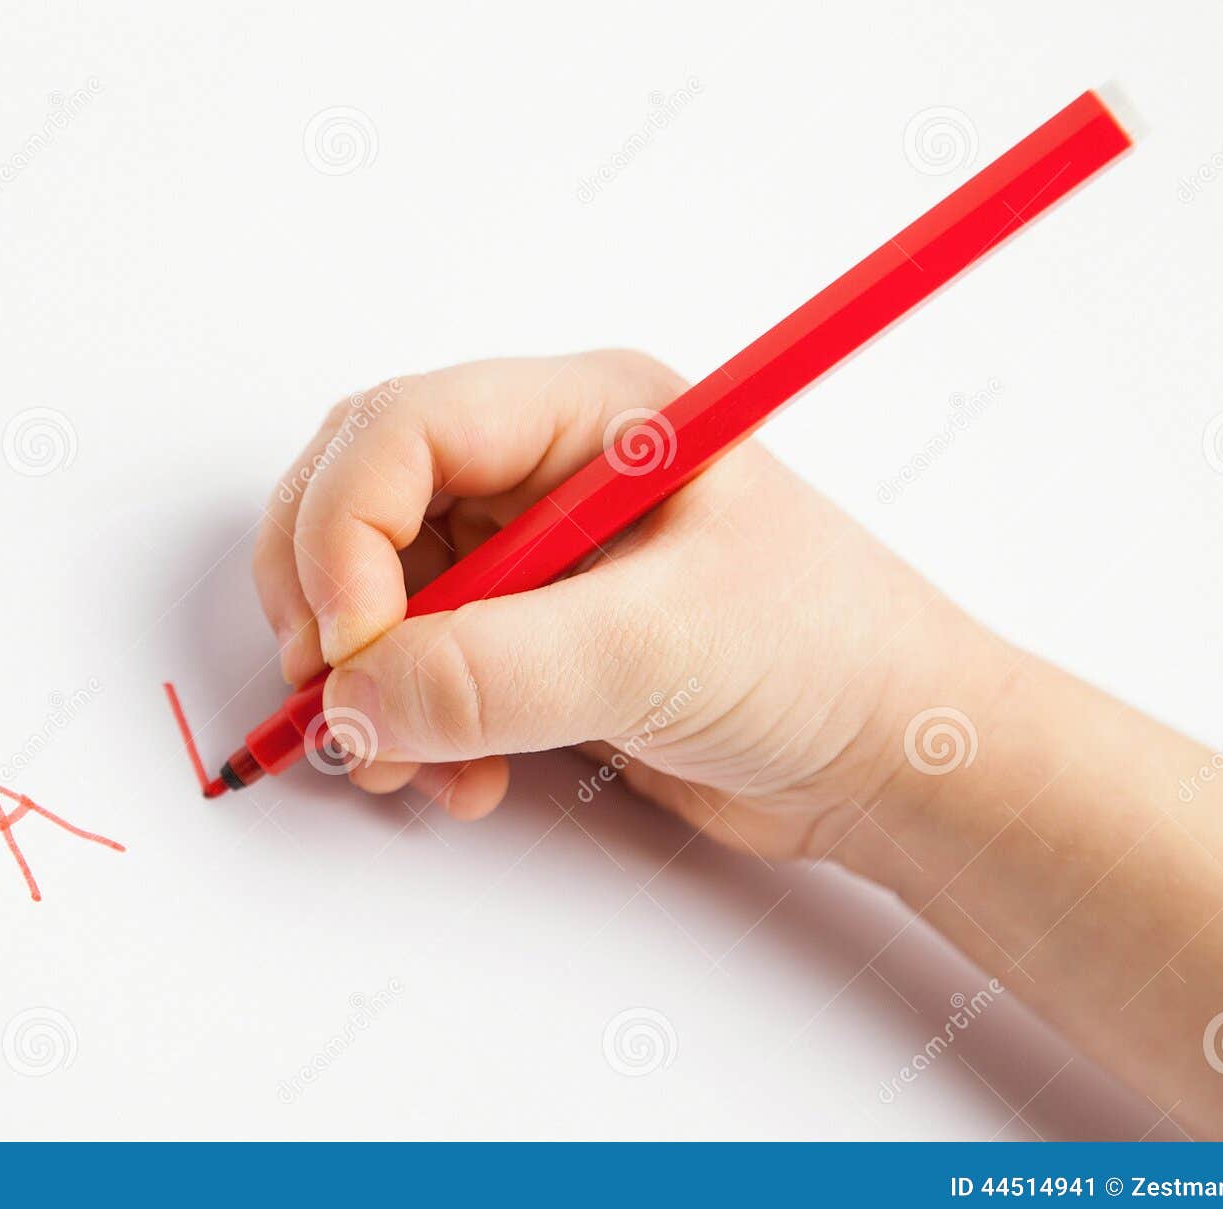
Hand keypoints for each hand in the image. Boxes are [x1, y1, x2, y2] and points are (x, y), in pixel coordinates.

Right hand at [252, 350, 987, 856]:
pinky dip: (409, 730)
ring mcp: (533, 560)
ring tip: (408, 764)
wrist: (891, 764)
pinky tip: (459, 780)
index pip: (401, 428)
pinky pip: (418, 670)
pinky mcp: (533, 642)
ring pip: (377, 595)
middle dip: (330, 601)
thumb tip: (351, 701)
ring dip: (368, 686)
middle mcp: (546, 472)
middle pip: (360, 497)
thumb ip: (497, 671)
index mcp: (588, 415)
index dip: (346, 530)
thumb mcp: (661, 647)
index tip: (357, 646)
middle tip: (339, 696)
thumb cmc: (828, 659)